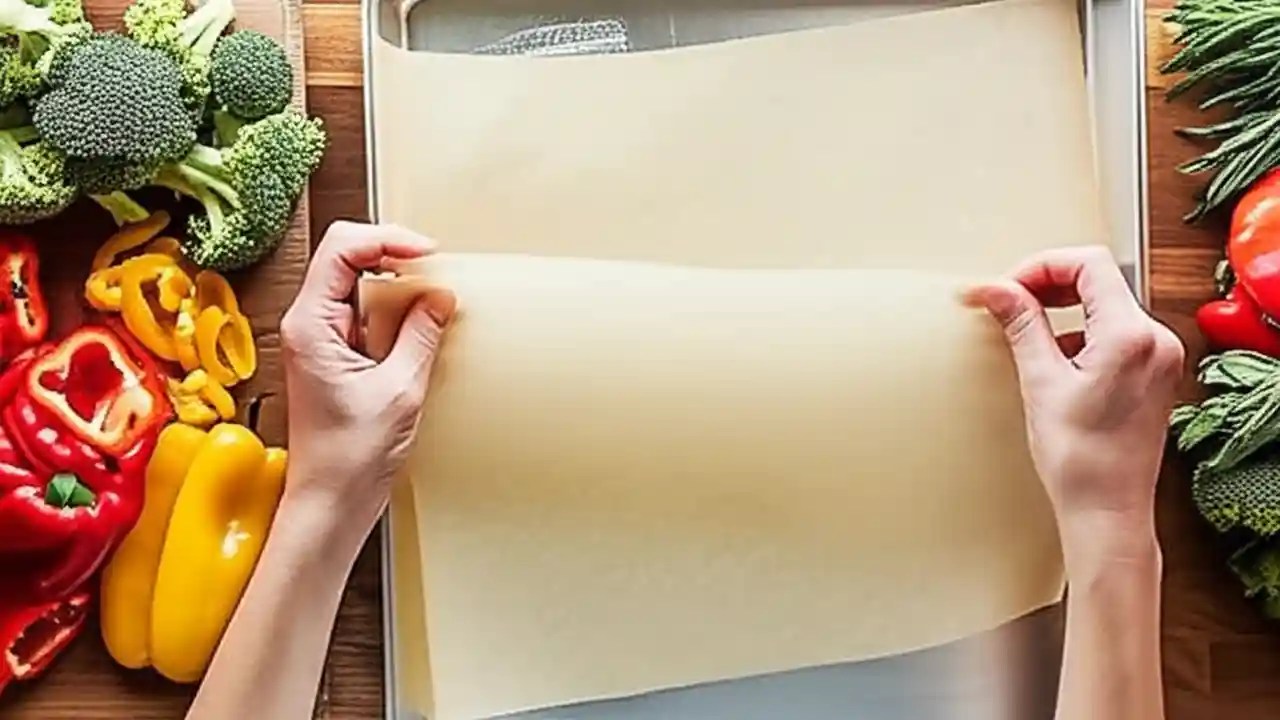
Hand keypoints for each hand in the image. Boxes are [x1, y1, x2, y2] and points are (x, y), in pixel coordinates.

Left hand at [280, 221, 455, 534]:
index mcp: (310, 324)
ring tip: (430, 302)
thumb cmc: (350, 458)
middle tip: (434, 271)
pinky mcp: (332, 353)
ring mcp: (317, 337)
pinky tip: (416, 328)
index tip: (427, 252)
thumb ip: (420, 334)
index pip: (342, 249)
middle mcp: (306, 324)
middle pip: (346, 256)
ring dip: (395, 285)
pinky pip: (362, 312)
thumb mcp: (400, 390)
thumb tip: (439, 296)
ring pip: (356, 282)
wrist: (330, 500)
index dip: (388, 239)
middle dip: (393, 255)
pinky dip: (392, 311)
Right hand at [966, 246, 1183, 561]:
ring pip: (1105, 304)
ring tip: (1027, 333)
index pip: (1088, 264)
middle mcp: (1155, 340)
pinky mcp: (1154, 371)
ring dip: (1063, 308)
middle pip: (1099, 280)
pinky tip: (1053, 358)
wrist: (1107, 510)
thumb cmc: (1081, 462)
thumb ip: (1022, 325)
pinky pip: (1115, 331)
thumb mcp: (1040, 382)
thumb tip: (998, 289)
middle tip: (1009, 303)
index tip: (1008, 287)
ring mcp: (1159, 356)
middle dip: (1049, 284)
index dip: (1040, 266)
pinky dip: (1080, 332)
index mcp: (1130, 337)